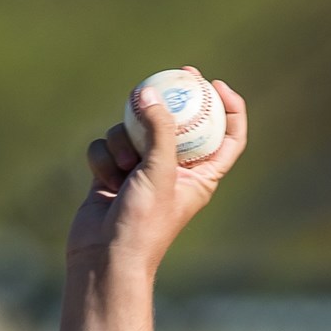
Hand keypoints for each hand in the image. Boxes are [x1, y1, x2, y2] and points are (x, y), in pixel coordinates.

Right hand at [68, 71, 245, 273]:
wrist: (106, 256)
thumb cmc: (144, 224)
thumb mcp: (159, 173)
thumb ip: (159, 132)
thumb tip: (152, 94)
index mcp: (201, 176)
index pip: (226, 138)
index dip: (228, 109)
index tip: (214, 84)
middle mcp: (174, 171)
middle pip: (178, 122)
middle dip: (171, 100)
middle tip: (173, 74)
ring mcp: (142, 170)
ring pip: (133, 129)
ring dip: (123, 142)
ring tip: (124, 171)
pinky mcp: (114, 172)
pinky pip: (106, 146)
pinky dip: (103, 158)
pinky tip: (104, 182)